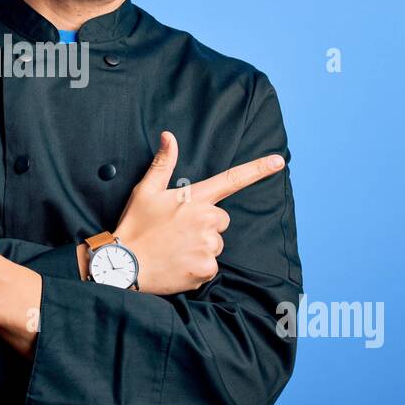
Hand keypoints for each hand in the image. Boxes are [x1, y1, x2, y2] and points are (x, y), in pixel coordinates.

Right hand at [113, 131, 283, 295]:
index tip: (279, 161)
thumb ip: (163, 164)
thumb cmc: (135, 226)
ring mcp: (208, 245)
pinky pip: (210, 266)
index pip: (231, 179)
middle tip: (177, 231)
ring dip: (200, 246)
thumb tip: (169, 136)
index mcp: (194, 199)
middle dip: (204, 225)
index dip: (258, 169)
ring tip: (174, 248)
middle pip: (220, 220)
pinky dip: (196, 266)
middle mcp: (206, 220)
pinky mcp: (206, 268)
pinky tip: (177, 263)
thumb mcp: (146, 191)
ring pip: (215, 244)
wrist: (124, 265)